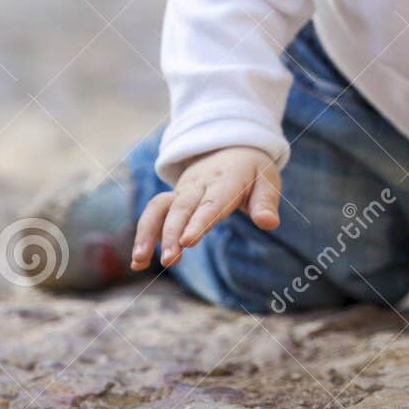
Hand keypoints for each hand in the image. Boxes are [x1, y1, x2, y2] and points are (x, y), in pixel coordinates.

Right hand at [131, 145, 281, 270]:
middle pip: (181, 208)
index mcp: (226, 180)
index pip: (212, 203)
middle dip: (172, 234)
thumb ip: (266, 203)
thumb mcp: (268, 181)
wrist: (232, 146)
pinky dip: (144, 233)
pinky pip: (154, 213)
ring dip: (147, 233)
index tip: (188, 242)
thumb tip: (270, 223)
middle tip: (169, 262)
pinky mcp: (173, 197)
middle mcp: (199, 184)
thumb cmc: (253, 171)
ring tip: (139, 261)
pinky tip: (138, 260)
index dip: (199, 222)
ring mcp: (183, 190)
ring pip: (160, 208)